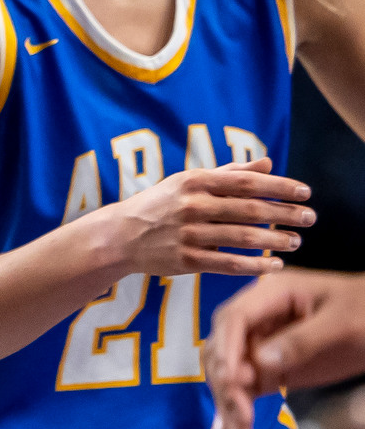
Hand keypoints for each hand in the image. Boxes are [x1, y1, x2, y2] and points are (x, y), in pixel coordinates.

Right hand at [94, 158, 311, 280]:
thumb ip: (229, 173)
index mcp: (193, 182)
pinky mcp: (185, 260)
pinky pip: (227, 264)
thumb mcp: (187, 182)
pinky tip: (275, 265)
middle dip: (285, 214)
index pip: (246, 182)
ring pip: (242, 238)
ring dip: (275, 240)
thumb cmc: (159, 205)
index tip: (305, 193)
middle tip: (310, 218)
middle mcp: (191, 206)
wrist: (118, 235)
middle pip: (249, 210)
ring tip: (295, 242)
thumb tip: (268, 163)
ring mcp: (187, 234)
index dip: (279, 187)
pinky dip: (254, 265)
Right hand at [207, 269, 364, 428]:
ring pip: (228, 379)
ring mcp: (257, 345)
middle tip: (244, 425)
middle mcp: (254, 320)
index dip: (226, 349)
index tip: (231, 382)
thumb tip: (260, 363)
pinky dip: (236, 416)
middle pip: (224, 354)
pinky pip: (243, 393)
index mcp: (270, 294)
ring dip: (230, 412)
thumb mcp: (343, 323)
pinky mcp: (266, 370)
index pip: (233, 319)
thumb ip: (303, 340)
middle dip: (228, 391)